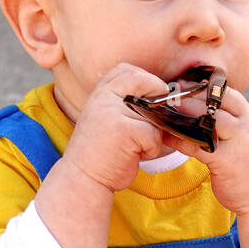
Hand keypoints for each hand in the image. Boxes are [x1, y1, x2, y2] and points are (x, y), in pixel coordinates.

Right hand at [63, 63, 172, 192]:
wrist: (83, 178)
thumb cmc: (101, 151)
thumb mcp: (107, 117)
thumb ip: (126, 103)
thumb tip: (165, 96)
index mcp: (100, 92)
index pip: (127, 69)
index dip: (146, 80)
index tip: (151, 97)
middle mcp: (104, 97)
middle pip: (145, 82)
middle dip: (157, 99)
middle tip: (149, 121)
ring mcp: (113, 112)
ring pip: (155, 114)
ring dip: (153, 134)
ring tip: (132, 145)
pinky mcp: (125, 130)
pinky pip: (154, 136)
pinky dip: (151, 150)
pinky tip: (132, 155)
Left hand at [160, 81, 248, 215]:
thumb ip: (235, 124)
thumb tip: (209, 111)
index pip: (229, 93)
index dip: (205, 87)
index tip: (186, 85)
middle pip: (219, 98)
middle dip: (193, 93)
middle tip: (171, 92)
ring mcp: (240, 142)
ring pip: (209, 117)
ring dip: (185, 112)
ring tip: (165, 110)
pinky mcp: (227, 161)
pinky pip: (197, 144)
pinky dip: (179, 139)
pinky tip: (166, 137)